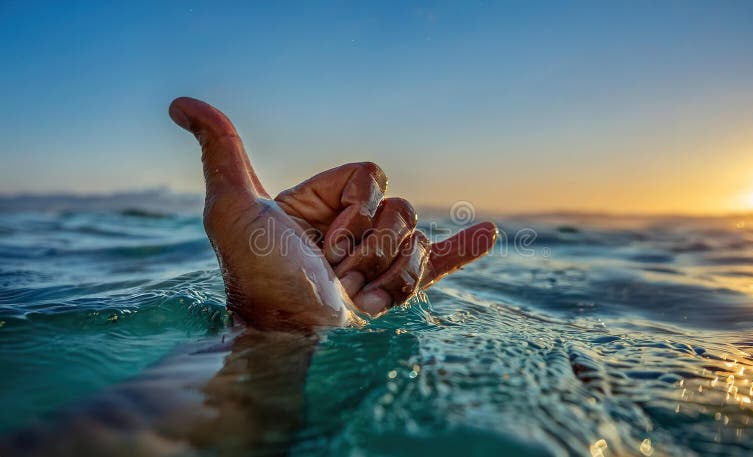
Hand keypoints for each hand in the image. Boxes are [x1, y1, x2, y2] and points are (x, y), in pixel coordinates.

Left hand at [169, 97, 496, 328]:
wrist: (288, 342)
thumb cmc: (259, 279)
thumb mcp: (233, 210)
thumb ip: (221, 152)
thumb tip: (183, 103)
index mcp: (318, 204)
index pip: (369, 175)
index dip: (354, 207)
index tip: (323, 242)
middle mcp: (346, 229)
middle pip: (399, 207)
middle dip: (373, 244)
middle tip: (338, 274)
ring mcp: (371, 260)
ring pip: (416, 239)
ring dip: (391, 272)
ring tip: (356, 297)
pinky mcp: (392, 290)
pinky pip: (437, 263)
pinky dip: (464, 248)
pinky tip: (488, 233)